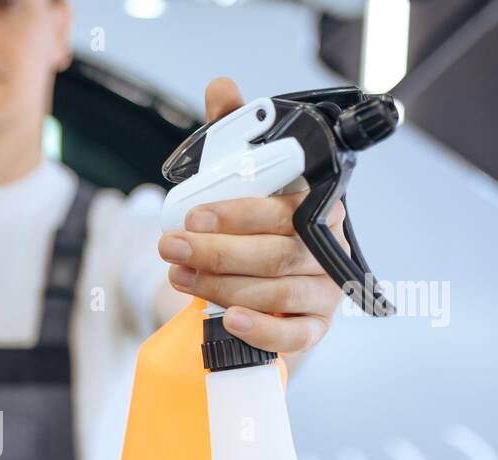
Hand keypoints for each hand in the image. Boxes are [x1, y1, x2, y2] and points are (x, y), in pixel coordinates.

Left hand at [157, 78, 347, 353]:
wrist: (261, 282)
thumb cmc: (253, 228)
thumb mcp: (241, 180)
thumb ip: (231, 134)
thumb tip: (220, 86)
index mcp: (317, 206)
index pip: (282, 209)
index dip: (235, 214)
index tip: (190, 218)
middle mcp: (328, 248)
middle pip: (276, 253)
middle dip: (216, 252)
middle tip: (169, 248)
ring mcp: (325, 291)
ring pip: (278, 292)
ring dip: (222, 286)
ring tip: (178, 277)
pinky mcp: (314, 328)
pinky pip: (294, 335)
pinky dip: (261, 329)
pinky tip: (226, 319)